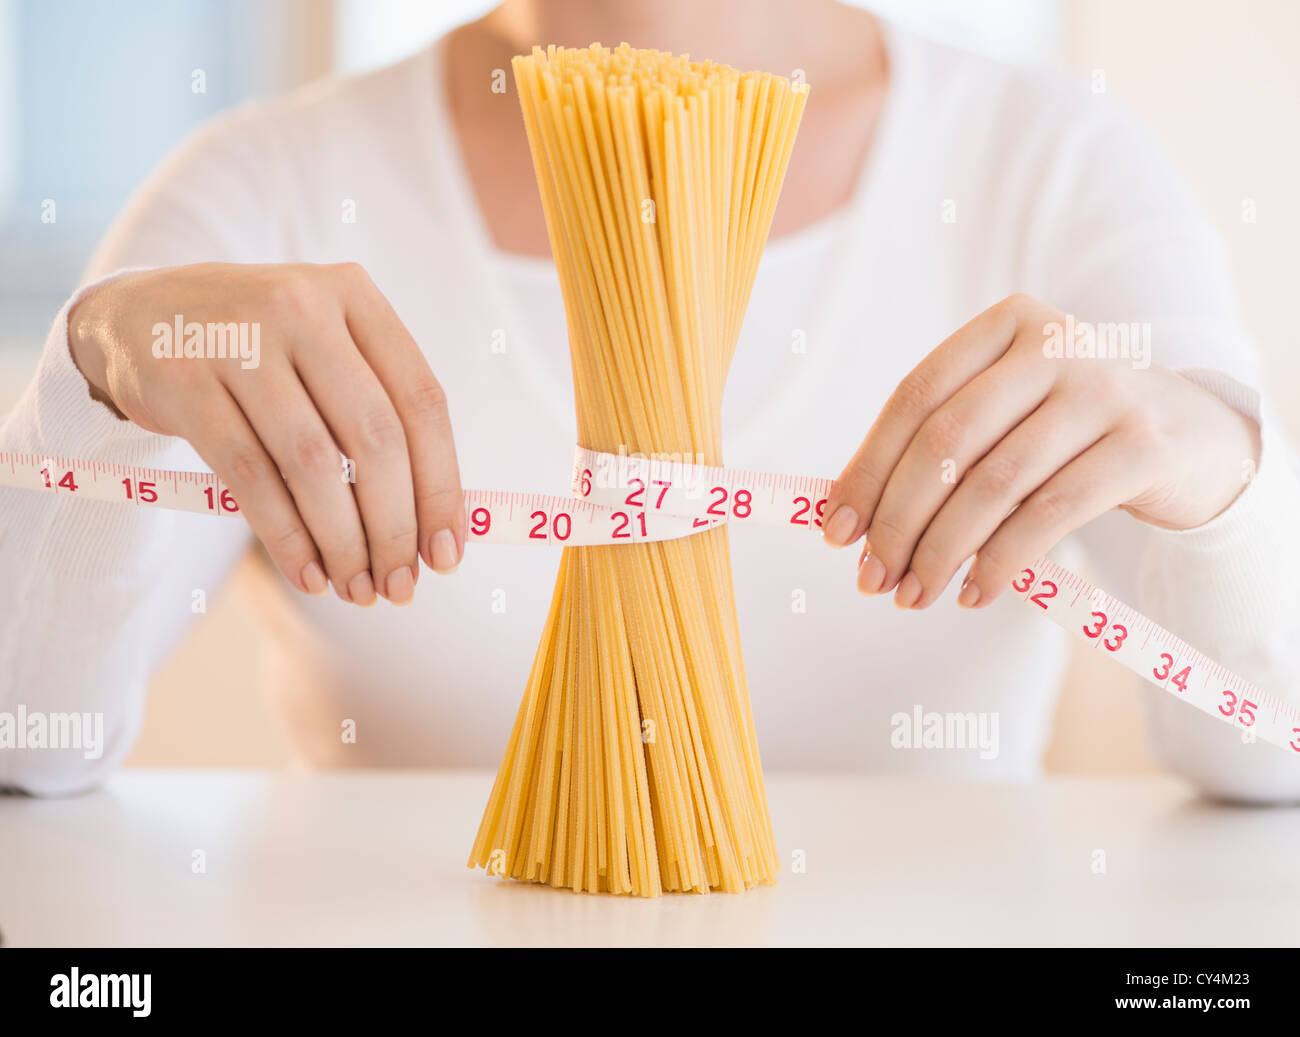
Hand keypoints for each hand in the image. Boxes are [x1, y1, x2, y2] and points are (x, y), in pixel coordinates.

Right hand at [69, 262, 465, 605]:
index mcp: (355, 296)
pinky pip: (251, 477)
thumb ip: (379, 413)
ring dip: (344, 542)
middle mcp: (302, 306)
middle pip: (375, 437)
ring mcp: (240, 341)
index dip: (441, 486)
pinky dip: (287, 538)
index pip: (422, 401)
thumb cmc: (261, 351)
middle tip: (401, 585)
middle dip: (396, 527)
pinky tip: (309, 574)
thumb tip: (435, 529)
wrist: (138, 316)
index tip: (448, 553)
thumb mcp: (325, 348)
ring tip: (357, 589)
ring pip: (314, 464)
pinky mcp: (186, 383)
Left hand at [821, 293, 1260, 609]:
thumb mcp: (1012, 414)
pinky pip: (1049, 514)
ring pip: (994, 482)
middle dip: (898, 519)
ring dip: (942, 551)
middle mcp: (1055, 344)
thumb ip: (945, 445)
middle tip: (870, 577)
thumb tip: (850, 514)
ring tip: (914, 594)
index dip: (868, 468)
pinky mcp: (1140, 446)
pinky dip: (1001, 562)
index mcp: (1006, 326)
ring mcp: (1103, 391)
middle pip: (947, 440)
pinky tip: (975, 593)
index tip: (835, 530)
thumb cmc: (1073, 433)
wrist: (1198, 439)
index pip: (915, 397)